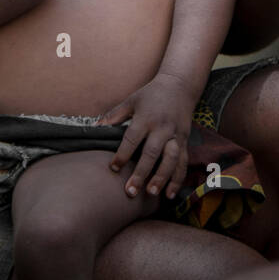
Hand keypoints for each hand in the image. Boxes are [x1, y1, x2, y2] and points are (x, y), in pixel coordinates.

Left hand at [99, 75, 194, 200]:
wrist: (179, 86)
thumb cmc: (151, 95)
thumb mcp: (131, 101)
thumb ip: (113, 116)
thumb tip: (93, 128)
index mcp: (146, 118)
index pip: (132, 138)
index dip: (122, 154)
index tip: (113, 168)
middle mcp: (162, 128)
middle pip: (151, 153)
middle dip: (141, 173)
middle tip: (130, 191)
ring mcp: (175, 135)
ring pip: (171, 160)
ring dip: (162, 178)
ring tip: (151, 193)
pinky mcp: (185, 141)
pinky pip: (183, 162)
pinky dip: (178, 179)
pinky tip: (169, 194)